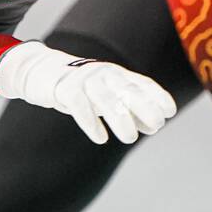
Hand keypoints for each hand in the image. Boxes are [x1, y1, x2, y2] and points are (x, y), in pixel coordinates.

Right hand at [0, 41, 175, 143]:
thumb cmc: (82, 89)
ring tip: (130, 138)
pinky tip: (101, 138)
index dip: (157, 96)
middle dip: (144, 107)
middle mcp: (104, 74)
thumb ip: (128, 109)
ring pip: (106, 99)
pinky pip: (80, 105)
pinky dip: (91, 122)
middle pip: (127, 90)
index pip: (141, 83)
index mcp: (118, 75)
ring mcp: (84, 80)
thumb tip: (151, 126)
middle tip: (157, 126)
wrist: (42, 73)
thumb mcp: (107, 97)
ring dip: (120, 119)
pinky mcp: (65, 89)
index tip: (169, 112)